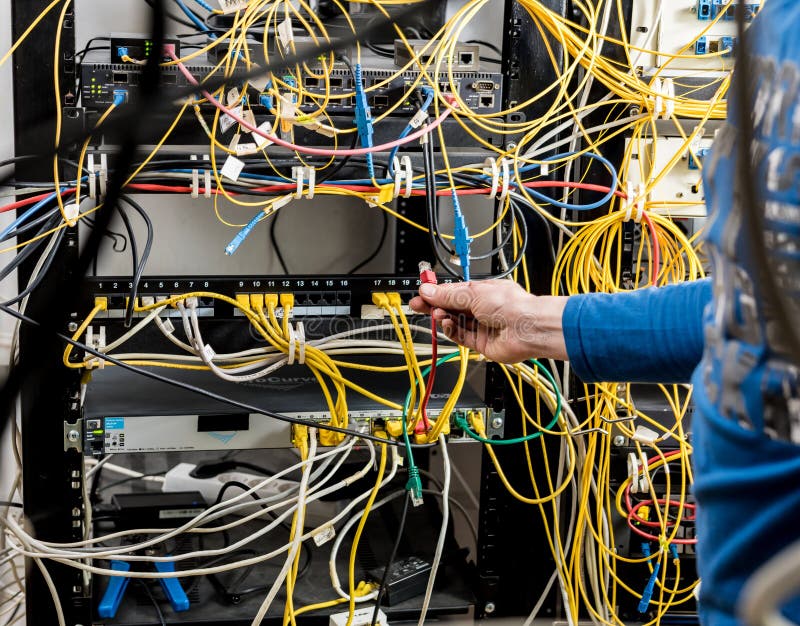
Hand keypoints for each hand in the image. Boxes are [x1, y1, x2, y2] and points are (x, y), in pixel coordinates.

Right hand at [409, 279, 567, 363]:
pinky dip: (451, 330)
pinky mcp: (480, 343)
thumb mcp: (473, 294)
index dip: (437, 292)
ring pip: (454, 322)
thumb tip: (429, 292)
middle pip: (451, 307)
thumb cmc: (512, 306)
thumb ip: (448, 295)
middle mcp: (482, 308)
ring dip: (443, 317)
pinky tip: (447, 324)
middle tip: (418, 304)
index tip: (422, 292)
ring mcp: (481, 326)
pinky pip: (460, 336)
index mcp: (483, 292)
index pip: (454, 291)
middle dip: (434, 305)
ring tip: (437, 314)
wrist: (527, 328)